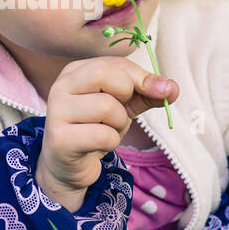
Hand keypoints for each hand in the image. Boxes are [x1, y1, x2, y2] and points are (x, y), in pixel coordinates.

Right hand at [34, 56, 178, 212]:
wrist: (68, 166)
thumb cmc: (95, 129)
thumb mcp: (123, 106)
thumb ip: (146, 93)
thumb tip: (171, 88)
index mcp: (75, 72)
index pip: (114, 63)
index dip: (141, 77)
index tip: (160, 91)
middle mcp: (61, 86)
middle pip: (103, 73)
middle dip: (125, 94)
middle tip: (121, 113)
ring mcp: (57, 112)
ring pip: (105, 106)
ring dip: (119, 123)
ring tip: (107, 131)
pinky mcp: (60, 139)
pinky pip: (102, 135)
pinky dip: (111, 142)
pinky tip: (98, 146)